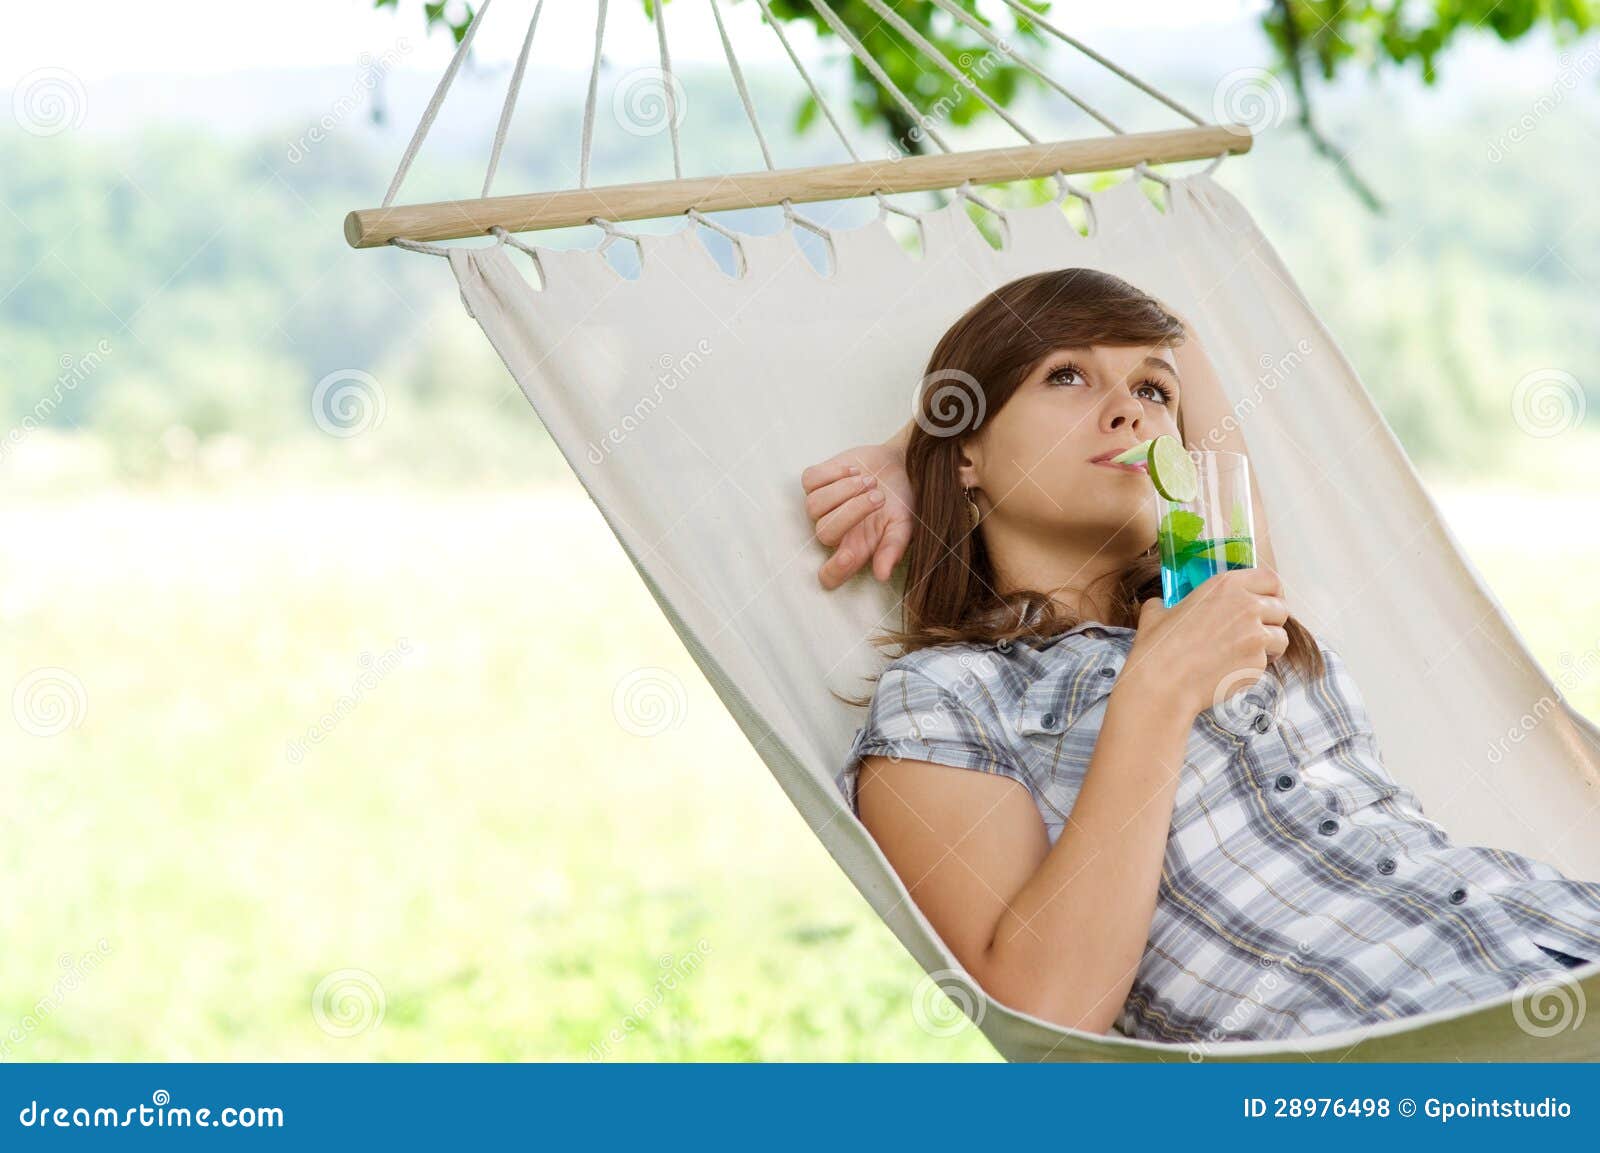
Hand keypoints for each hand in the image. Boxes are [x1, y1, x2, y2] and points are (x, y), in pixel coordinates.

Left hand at [800, 440, 913, 588]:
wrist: (901, 465)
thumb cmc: (902, 501)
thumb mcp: (904, 525)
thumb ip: (893, 549)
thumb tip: (882, 576)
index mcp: (855, 549)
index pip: (831, 575)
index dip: (833, 570)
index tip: (849, 556)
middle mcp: (835, 531)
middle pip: (824, 532)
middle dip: (853, 511)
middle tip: (880, 497)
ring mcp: (822, 506)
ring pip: (814, 505)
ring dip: (845, 489)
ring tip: (870, 480)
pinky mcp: (816, 481)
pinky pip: (810, 480)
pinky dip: (832, 472)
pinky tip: (854, 469)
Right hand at [1121, 567, 1289, 718]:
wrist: (1164, 682)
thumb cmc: (1158, 647)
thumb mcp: (1157, 612)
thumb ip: (1166, 603)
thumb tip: (1160, 604)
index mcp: (1226, 586)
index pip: (1270, 579)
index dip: (1272, 591)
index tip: (1267, 600)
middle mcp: (1247, 607)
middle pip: (1281, 608)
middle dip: (1272, 620)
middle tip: (1255, 631)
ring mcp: (1256, 637)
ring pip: (1280, 638)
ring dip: (1269, 646)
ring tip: (1246, 653)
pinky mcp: (1258, 665)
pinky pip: (1265, 664)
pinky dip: (1252, 668)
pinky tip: (1231, 670)